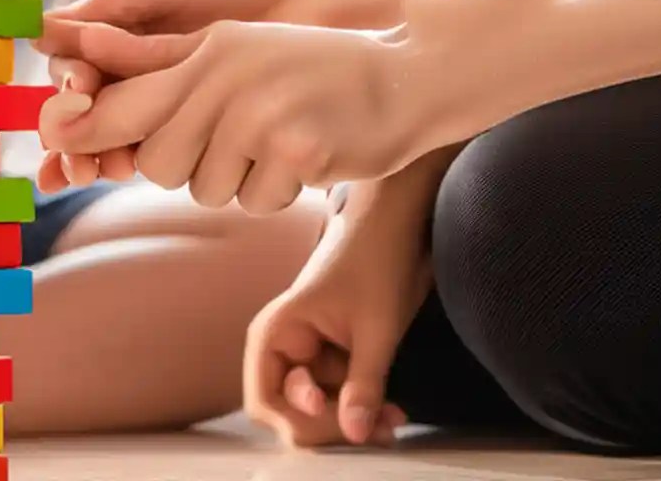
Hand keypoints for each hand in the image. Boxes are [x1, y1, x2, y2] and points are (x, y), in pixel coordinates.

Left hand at [38, 20, 425, 213]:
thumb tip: (83, 46)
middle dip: (188, 167)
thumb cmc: (313, 69)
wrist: (408, 79)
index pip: (126, 101)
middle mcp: (225, 77)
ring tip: (276, 145)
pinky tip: (305, 158)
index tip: (56, 145)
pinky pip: (255, 200)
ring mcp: (260, 113)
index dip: (86, 128)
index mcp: (206, 52)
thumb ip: (162, 60)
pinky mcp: (296, 148)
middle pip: (160, 162)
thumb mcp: (237, 49)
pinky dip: (277, 192)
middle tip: (233, 145)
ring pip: (205, 189)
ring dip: (237, 182)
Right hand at [244, 191, 430, 447]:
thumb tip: (355, 434)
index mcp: (275, 334)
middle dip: (333, 426)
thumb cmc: (374, 261)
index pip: (267, 402)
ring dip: (353, 423)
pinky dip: (363, 411)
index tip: (340, 415)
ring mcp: (308, 359)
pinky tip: (390, 413)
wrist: (393, 227)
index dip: (300, 418)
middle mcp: (284, 351)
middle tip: (377, 427)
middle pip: (291, 414)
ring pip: (320, 413)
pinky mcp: (332, 362)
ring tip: (391, 421)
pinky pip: (340, 400)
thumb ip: (363, 383)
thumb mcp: (375, 328)